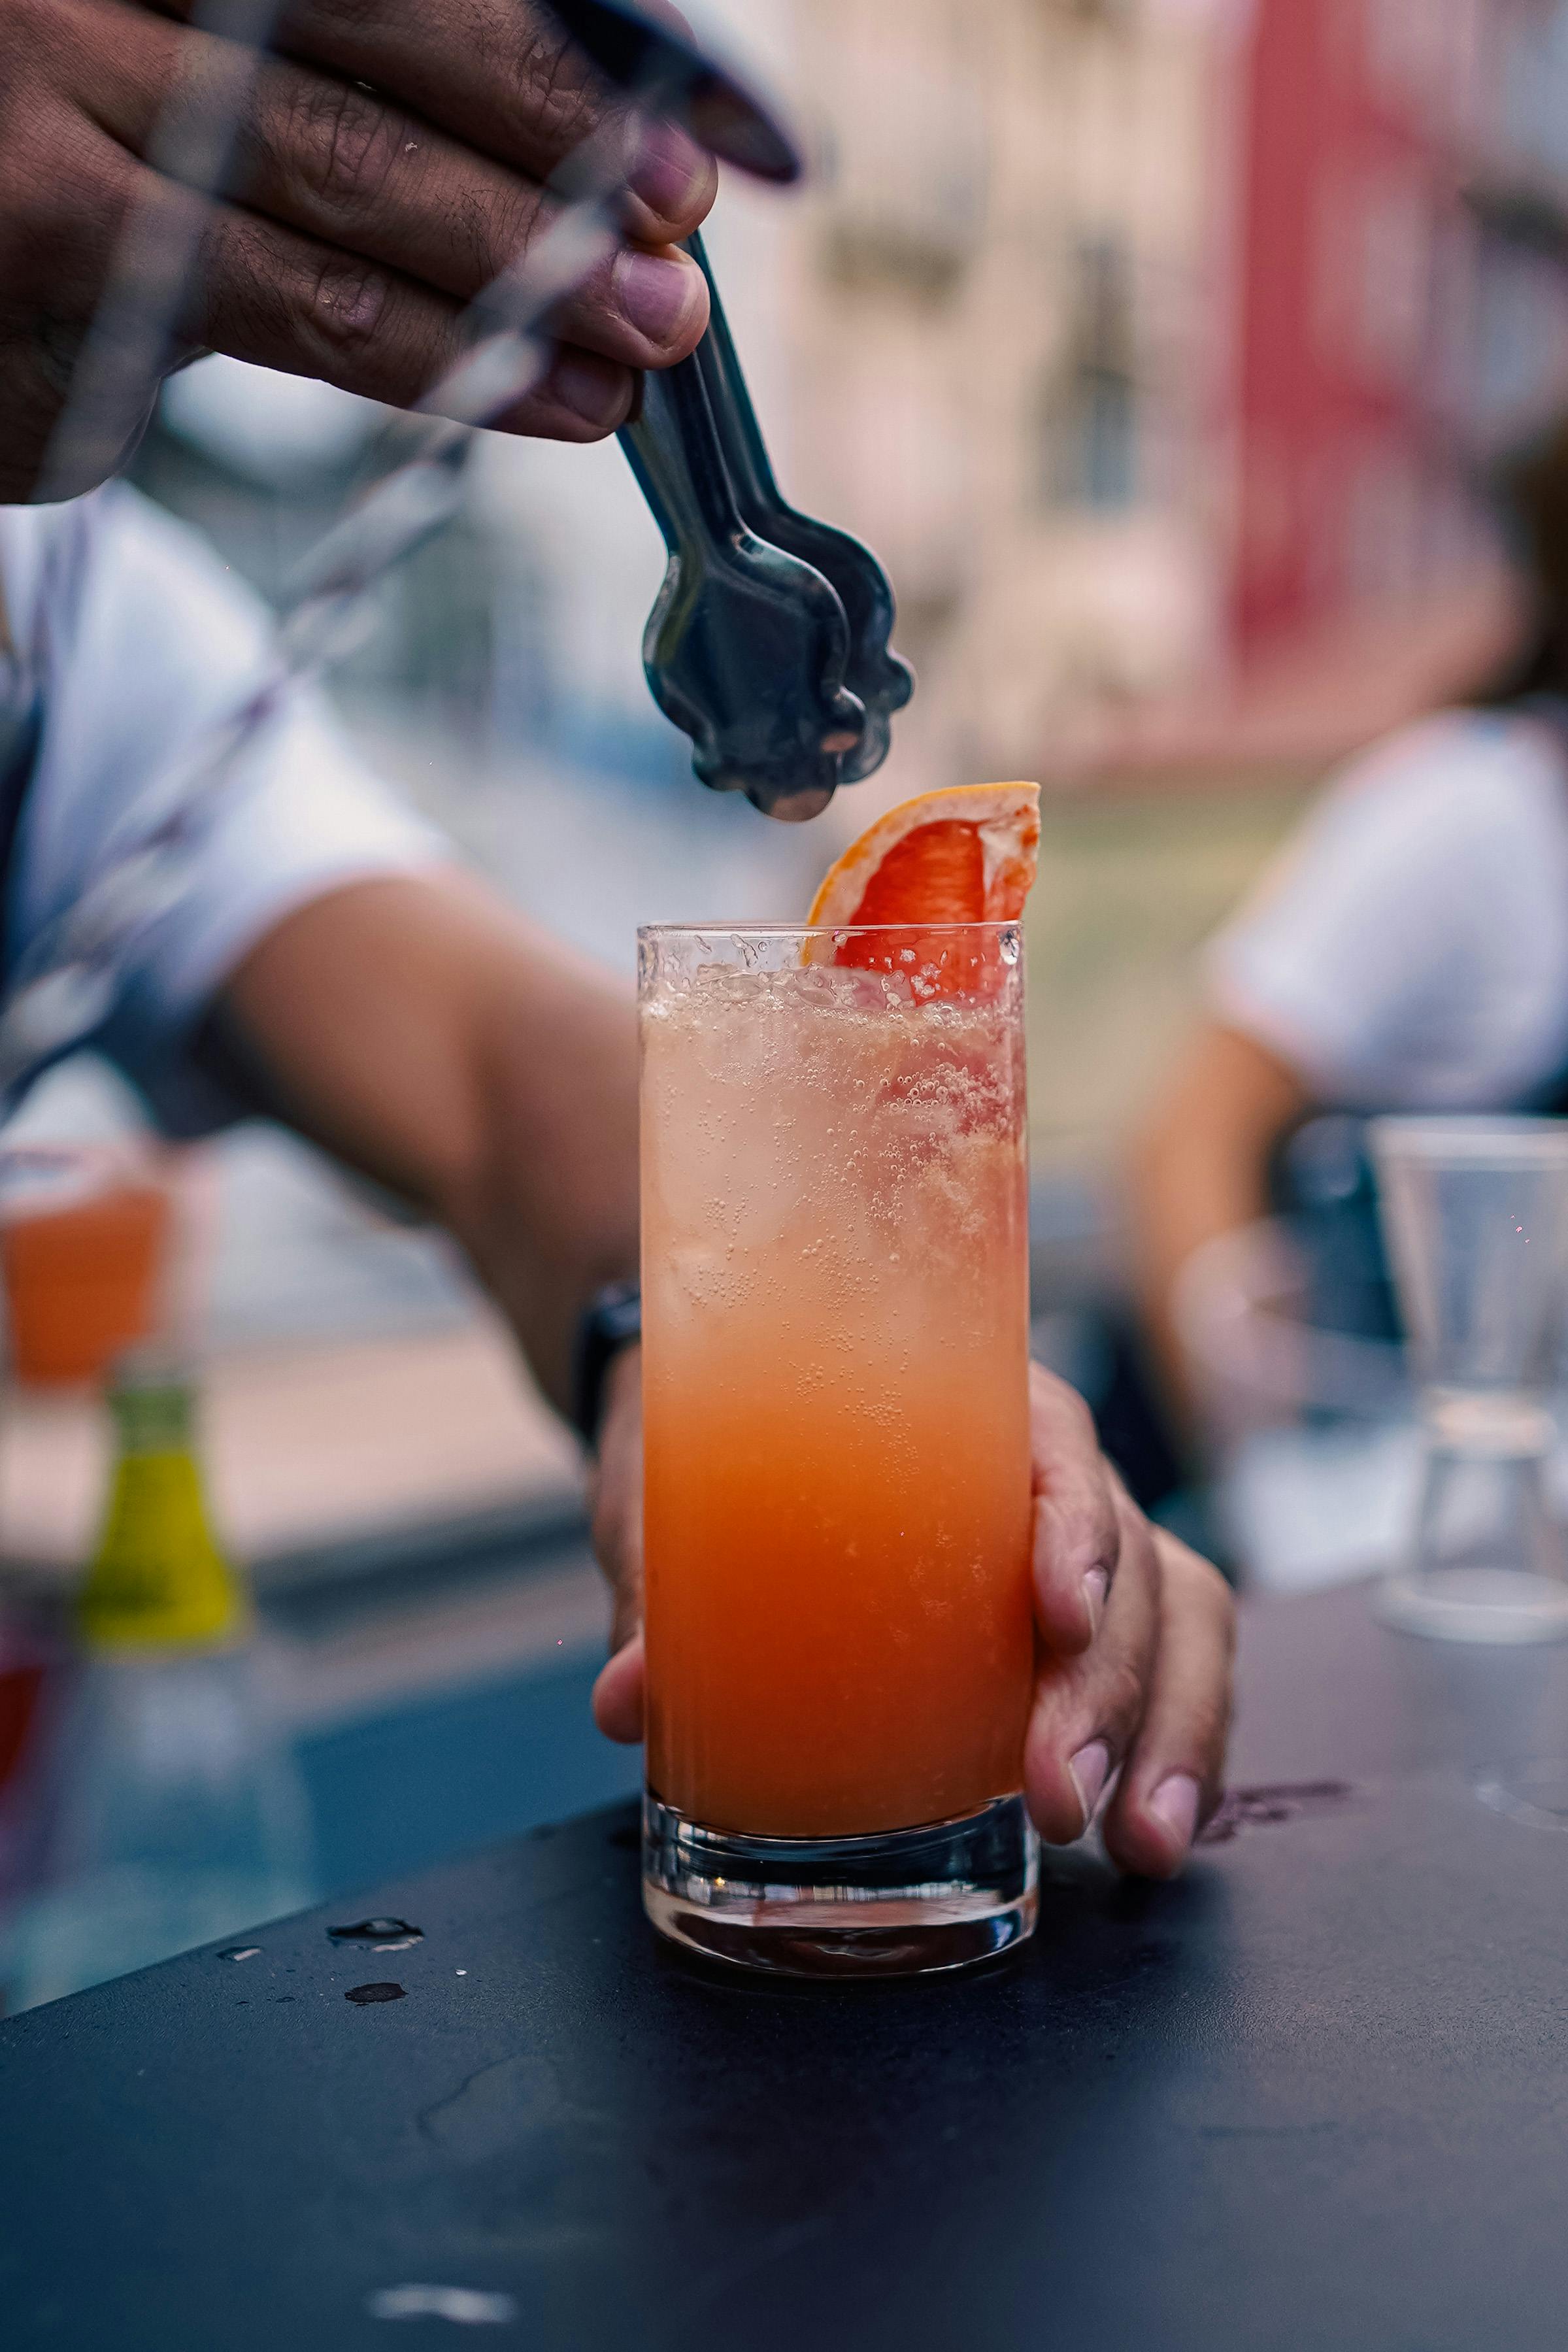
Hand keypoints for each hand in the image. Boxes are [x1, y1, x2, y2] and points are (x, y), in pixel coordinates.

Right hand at [0, 0, 716, 497]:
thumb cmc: (94, 148)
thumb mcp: (214, 68)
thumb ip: (359, 72)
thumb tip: (587, 143)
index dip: (553, 33)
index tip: (696, 111)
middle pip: (374, 26)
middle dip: (554, 132)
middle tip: (679, 224)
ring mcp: (51, 84)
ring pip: (340, 175)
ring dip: (520, 264)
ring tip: (642, 331)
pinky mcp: (45, 240)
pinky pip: (285, 303)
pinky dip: (435, 355)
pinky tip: (540, 392)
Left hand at [590, 1354, 1234, 1879]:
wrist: (726, 1436)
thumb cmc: (714, 1447)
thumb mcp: (675, 1495)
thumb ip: (659, 1587)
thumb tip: (628, 1700)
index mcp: (961, 1404)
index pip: (1052, 1442)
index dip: (1073, 1527)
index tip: (1056, 1618)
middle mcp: (1042, 1472)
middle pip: (1128, 1558)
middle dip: (1111, 1686)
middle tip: (1057, 1794)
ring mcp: (1077, 1553)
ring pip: (1178, 1620)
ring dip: (1169, 1734)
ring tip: (1139, 1846)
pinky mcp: (1080, 1632)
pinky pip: (1173, 1673)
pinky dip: (1178, 1754)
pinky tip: (1155, 1839)